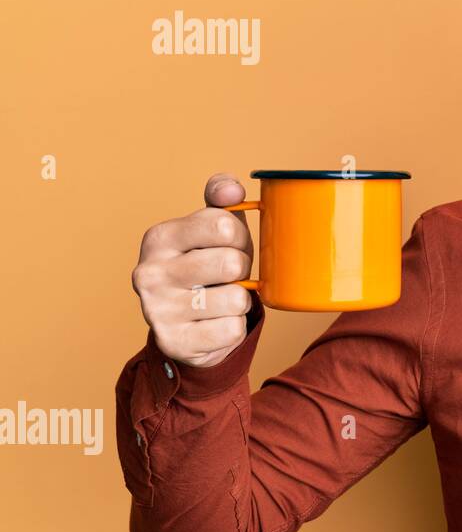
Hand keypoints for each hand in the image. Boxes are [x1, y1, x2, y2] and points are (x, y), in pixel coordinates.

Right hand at [130, 173, 255, 368]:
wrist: (187, 324)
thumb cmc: (206, 264)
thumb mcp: (210, 227)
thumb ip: (221, 198)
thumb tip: (232, 190)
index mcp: (159, 237)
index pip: (224, 225)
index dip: (240, 237)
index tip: (228, 245)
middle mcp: (149, 272)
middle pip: (232, 263)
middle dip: (242, 270)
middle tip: (227, 276)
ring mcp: (157, 310)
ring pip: (236, 299)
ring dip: (239, 301)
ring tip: (219, 299)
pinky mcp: (174, 342)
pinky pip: (232, 330)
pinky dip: (233, 327)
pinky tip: (214, 322)